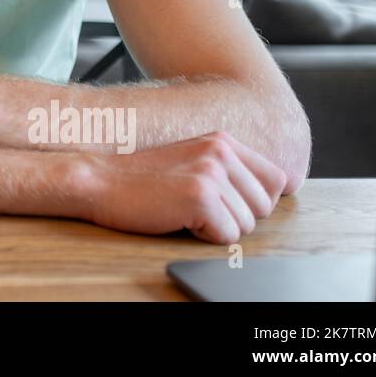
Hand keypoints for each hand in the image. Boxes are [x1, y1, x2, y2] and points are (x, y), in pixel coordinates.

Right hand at [83, 131, 288, 244]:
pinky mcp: (200, 196)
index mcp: (223, 140)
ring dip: (216, 227)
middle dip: (234, 217)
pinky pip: (226, 236)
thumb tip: (271, 196)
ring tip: (183, 210)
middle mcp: (221, 151)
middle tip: (196, 208)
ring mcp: (211, 172)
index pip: (277, 179)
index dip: (256, 201)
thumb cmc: (141, 179)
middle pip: (263, 207)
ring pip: (246, 225)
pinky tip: (177, 218)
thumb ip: (229, 169)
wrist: (98, 180)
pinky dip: (203, 236)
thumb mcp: (191, 160)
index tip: (228, 204)